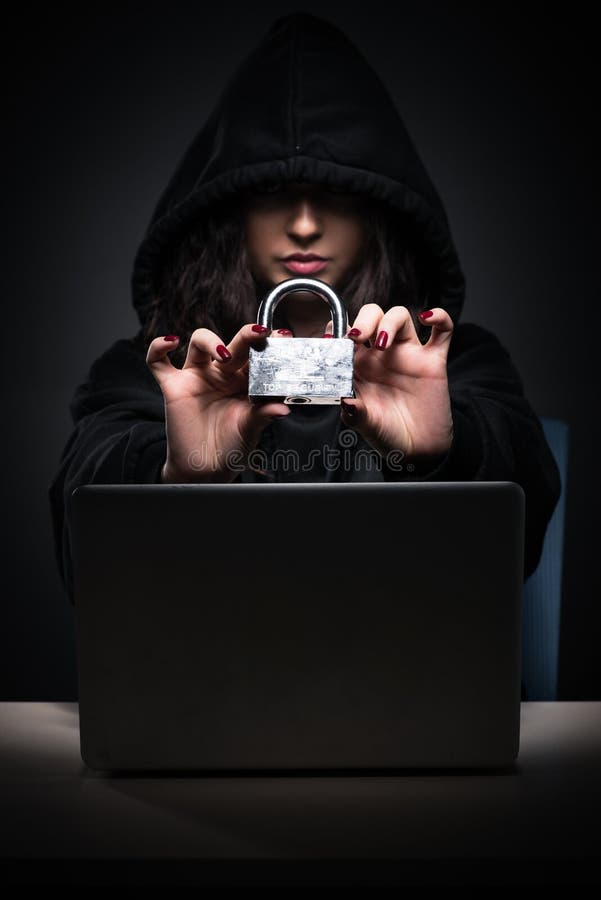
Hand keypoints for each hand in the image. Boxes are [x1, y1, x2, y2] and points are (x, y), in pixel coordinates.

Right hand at [146, 325, 290, 482]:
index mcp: (245, 380)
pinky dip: (158, 347)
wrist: (206, 468)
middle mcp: (222, 373)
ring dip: (211, 341)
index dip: (267, 343)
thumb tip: (283, 408)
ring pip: (199, 342)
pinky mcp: (173, 386)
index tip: (282, 335)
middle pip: (232, 344)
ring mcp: (197, 377)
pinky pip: (158, 362)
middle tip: (259, 332)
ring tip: (223, 355)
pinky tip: (170, 341)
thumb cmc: (232, 446)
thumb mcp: (251, 430)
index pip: (256, 354)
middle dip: (246, 336)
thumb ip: (263, 415)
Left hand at [330, 305, 453, 462]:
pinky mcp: (433, 362)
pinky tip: (427, 318)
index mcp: (358, 365)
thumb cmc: (386, 434)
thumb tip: (346, 401)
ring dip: (390, 322)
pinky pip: (443, 331)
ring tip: (382, 343)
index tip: (331, 339)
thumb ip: (355, 413)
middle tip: (357, 336)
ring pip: (400, 317)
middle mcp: (381, 355)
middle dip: (364, 319)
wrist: (416, 450)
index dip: (337, 328)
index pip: (345, 333)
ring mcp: (408, 355)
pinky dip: (439, 318)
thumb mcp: (365, 426)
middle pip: (372, 316)